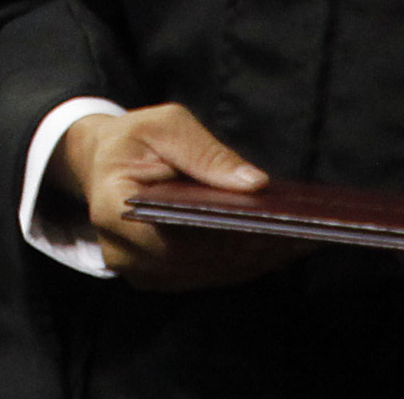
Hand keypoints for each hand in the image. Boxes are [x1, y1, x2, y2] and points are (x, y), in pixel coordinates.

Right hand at [52, 106, 298, 291]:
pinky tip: (277, 247)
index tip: (268, 226)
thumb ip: (206, 152)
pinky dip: (244, 262)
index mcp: (112, 208)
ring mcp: (141, 271)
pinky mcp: (161, 278)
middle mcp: (123, 252)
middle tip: (298, 232)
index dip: (222, 237)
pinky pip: (208, 275)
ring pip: (208, 273)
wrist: (104, 161)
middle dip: (250, 248)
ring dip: (254, 260)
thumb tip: (255, 184)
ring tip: (297, 239)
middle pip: (197, 261)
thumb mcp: (165, 126)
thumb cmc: (134, 139)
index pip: (173, 238)